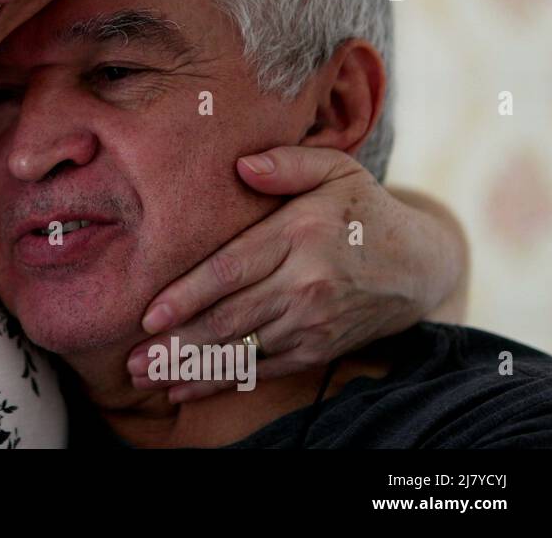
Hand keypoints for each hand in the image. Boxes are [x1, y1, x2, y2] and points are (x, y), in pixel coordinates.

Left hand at [124, 146, 465, 401]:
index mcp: (299, 236)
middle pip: (229, 318)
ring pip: (240, 350)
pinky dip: (221, 381)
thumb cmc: (361, 210)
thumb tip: (242, 164)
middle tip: (131, 359)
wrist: (420, 263)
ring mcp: (312, 322)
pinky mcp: (318, 349)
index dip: (187, 296)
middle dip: (176, 343)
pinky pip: (262, 369)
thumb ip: (287, 163)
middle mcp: (305, 285)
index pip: (231, 270)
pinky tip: (183, 388)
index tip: (149, 315)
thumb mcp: (335, 169)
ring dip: (189, 367)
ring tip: (144, 377)